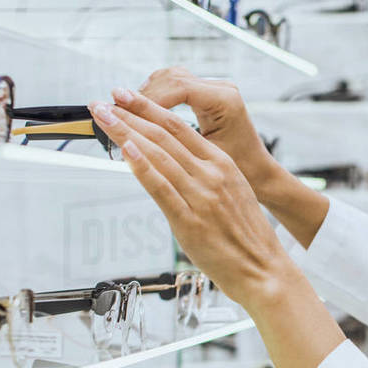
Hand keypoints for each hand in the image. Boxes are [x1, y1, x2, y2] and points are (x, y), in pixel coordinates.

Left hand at [88, 88, 291, 305]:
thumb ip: (204, 176)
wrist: (264, 269)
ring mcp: (201, 197)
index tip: (125, 97)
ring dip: (126, 134)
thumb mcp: (232, 192)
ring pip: (158, 156)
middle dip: (129, 115)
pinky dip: (141, 167)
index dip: (148, 109)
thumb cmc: (246, 237)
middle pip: (164, 136)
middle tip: (103, 103)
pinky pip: (161, 188)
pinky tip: (125, 151)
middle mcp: (212, 175)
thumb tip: (172, 165)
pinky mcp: (190, 221)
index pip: (179, 127)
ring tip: (104, 119)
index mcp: (223, 165)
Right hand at [136, 67, 287, 192]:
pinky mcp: (209, 95)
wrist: (261, 175)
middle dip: (140, 96)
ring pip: (171, 78)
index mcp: (226, 102)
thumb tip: (132, 144)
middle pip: (172, 79)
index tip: (122, 110)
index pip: (179, 90)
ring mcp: (216, 89)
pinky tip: (140, 109)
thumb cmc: (241, 173)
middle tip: (111, 107)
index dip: (148, 101)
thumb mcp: (203, 161)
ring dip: (146, 93)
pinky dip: (156, 94)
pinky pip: (176, 86)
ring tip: (121, 107)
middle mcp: (222, 90)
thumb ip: (172, 148)